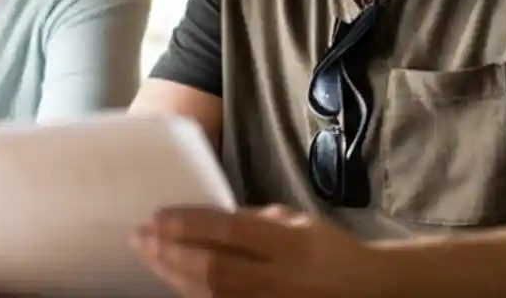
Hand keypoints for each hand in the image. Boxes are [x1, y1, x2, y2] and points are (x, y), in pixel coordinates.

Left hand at [131, 205, 385, 297]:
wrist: (366, 290)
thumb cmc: (327, 249)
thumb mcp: (297, 222)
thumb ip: (255, 220)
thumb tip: (205, 218)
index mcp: (290, 244)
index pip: (229, 231)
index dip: (188, 224)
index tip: (156, 216)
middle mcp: (279, 278)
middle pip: (212, 268)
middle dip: (169, 251)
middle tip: (139, 236)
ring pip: (210, 295)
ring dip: (172, 274)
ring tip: (148, 255)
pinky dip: (191, 294)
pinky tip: (172, 280)